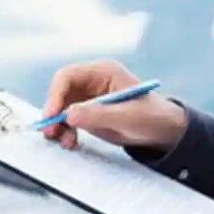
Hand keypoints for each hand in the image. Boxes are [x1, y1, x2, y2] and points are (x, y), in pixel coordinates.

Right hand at [42, 59, 187, 149]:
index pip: (68, 76)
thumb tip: (68, 115)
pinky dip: (66, 131)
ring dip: (58, 124)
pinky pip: (68, 119)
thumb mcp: (126, 117)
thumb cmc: (151, 117)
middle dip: (53, 112)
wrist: (163, 131)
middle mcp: (93, 81)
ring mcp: (90, 97)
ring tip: (66, 142)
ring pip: (62, 107)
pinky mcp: (89, 112)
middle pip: (61, 91)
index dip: (55, 95)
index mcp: (103, 72)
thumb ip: (98, 115)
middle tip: (49, 133)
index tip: (51, 116)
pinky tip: (71, 142)